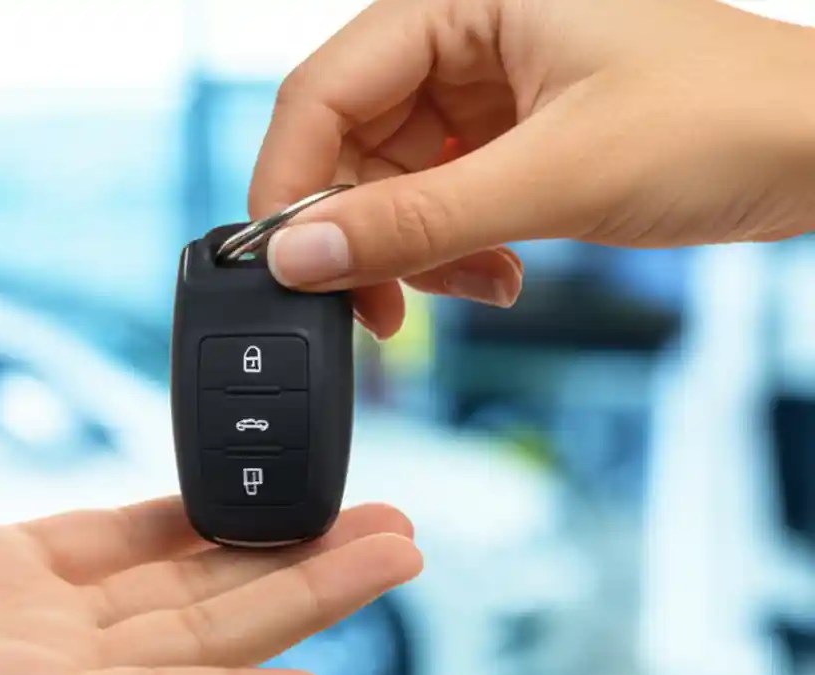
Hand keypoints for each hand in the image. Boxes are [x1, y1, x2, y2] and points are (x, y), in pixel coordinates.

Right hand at [252, 0, 814, 337]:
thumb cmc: (730, 118)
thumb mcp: (556, 178)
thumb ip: (415, 223)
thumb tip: (299, 256)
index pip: (324, 87)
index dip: (292, 181)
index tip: (284, 263)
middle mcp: (466, 32)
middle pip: (351, 140)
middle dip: (364, 230)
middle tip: (383, 301)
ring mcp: (489, 84)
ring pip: (393, 179)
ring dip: (418, 248)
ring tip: (477, 280)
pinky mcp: (512, 131)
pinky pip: (442, 195)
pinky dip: (455, 246)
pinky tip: (499, 270)